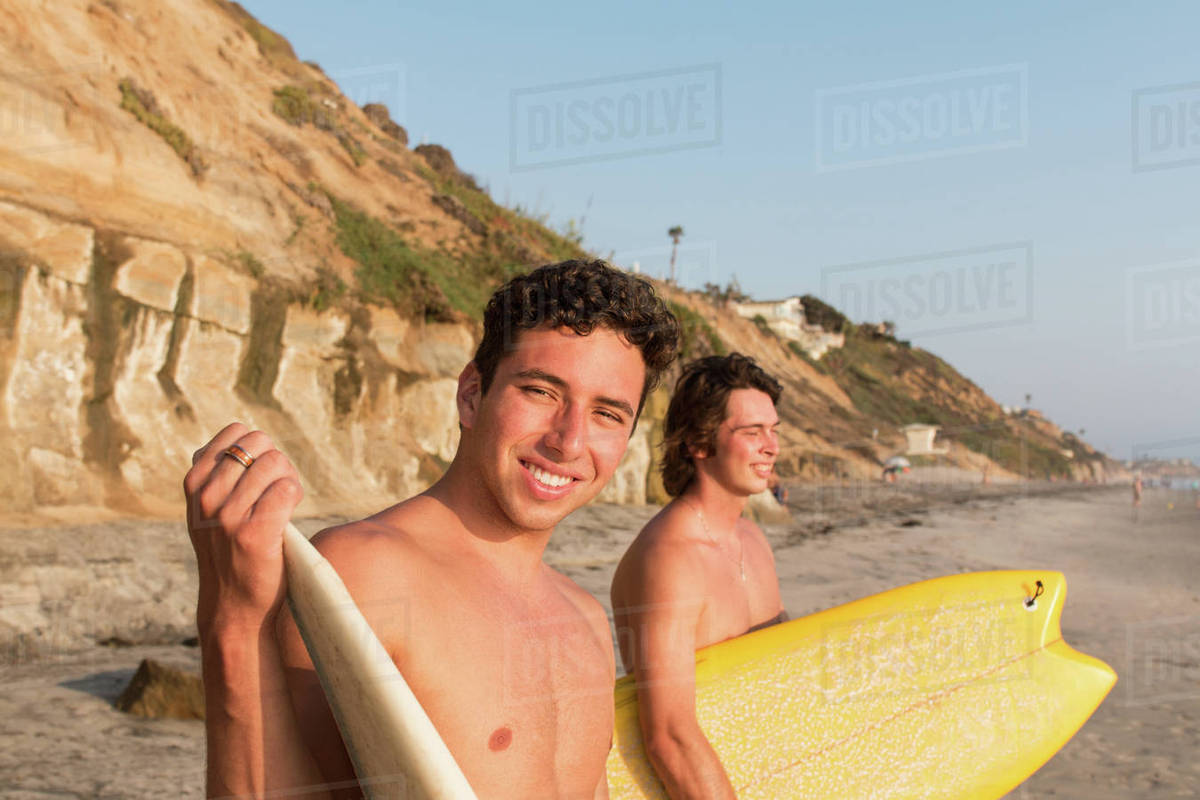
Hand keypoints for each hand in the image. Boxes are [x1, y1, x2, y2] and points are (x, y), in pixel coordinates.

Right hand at [184, 423, 302, 639]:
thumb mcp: (208, 508)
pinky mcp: (254, 533)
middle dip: (277, 461)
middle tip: (277, 490)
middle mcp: (207, 496)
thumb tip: (240, 432)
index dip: (258, 448)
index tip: (259, 473)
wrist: (233, 604)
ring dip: (289, 479)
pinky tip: (288, 517)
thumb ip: (216, 473)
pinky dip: (296, 496)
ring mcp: (227, 515)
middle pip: (260, 444)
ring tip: (283, 505)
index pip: (236, 432)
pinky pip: (288, 489)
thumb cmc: (230, 550)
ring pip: (276, 463)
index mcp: (195, 483)